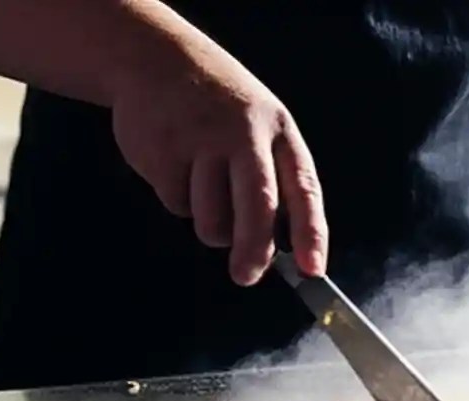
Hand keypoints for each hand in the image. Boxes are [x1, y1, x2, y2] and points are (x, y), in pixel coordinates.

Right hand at [110, 42, 326, 284]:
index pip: (304, 190)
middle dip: (254, 252)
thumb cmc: (220, 105)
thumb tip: (282, 247)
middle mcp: (243, 134)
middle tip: (246, 276)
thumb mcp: (261, 127)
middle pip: (257, 209)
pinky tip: (177, 165)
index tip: (313, 270)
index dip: (311, 234)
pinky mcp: (161, 151)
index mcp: (279, 131)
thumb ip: (275, 180)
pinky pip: (176, 205)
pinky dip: (179, 200)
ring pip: (211, 219)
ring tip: (206, 190)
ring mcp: (200, 141)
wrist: (155, 57)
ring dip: (211, 227)